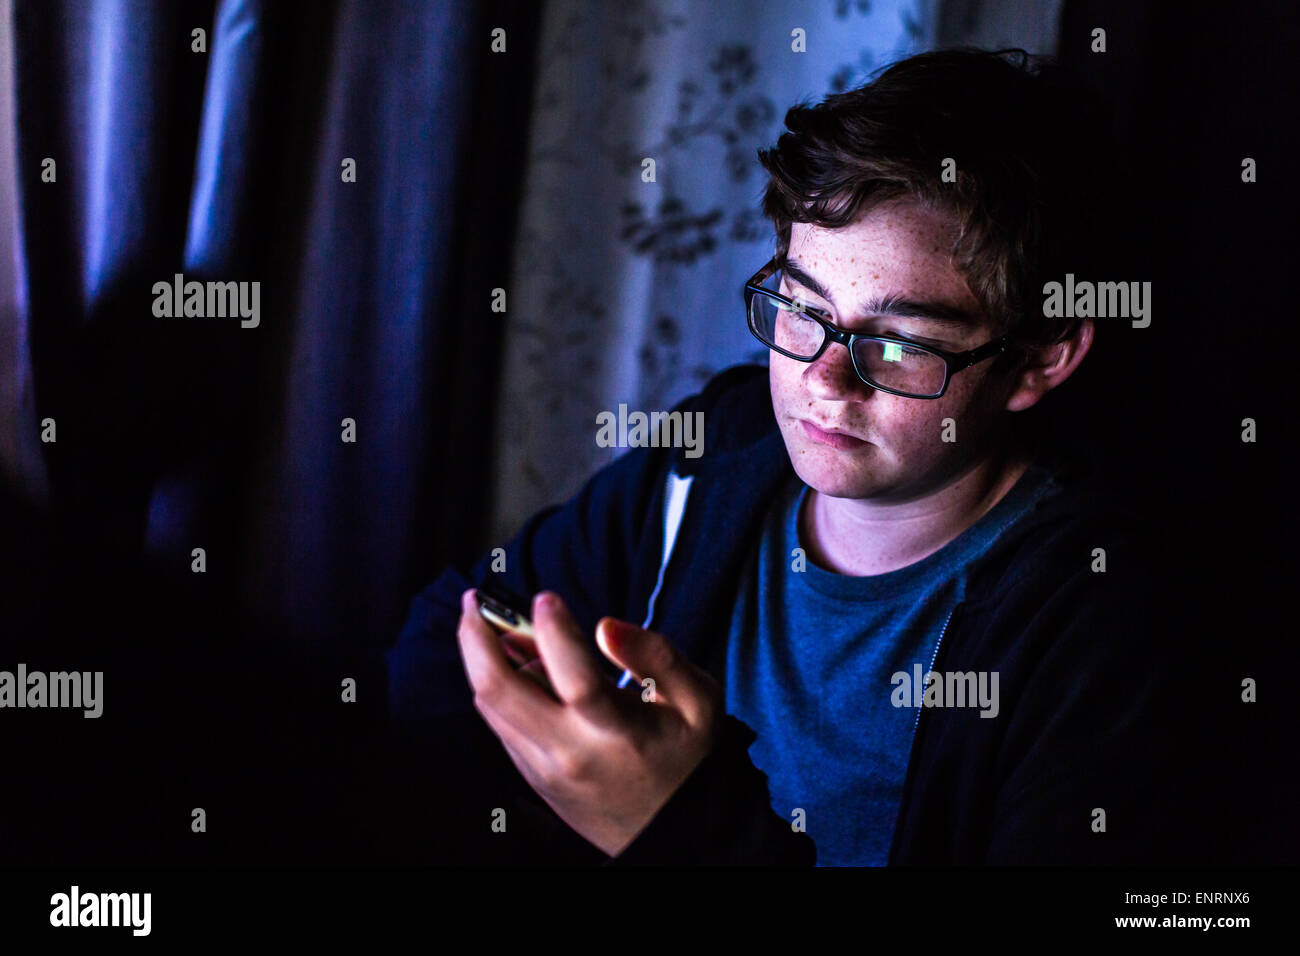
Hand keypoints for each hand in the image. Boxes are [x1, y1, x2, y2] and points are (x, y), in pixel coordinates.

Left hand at [457, 588, 722, 856]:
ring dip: (479, 658)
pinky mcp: (532, 776)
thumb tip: (606, 627)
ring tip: (491, 624)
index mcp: (616, 734)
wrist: (672, 832)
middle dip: (477, 636)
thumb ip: (657, 655)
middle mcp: (569, 752)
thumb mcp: (698, 702)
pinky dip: (496, 686)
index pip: (572, 677)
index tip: (545, 597)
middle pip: (499, 690)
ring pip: (489, 705)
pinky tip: (511, 661)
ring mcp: (543, 768)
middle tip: (476, 600)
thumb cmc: (688, 759)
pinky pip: (500, 723)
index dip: (553, 630)